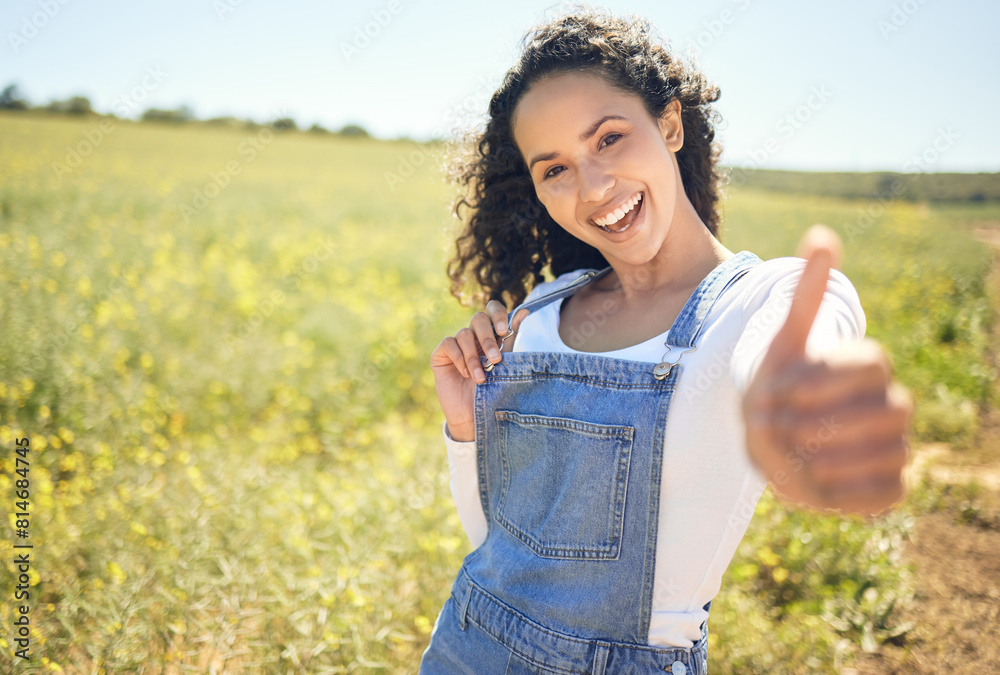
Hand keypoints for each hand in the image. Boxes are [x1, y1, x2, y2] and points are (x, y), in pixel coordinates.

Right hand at [430, 301, 528, 442]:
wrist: (473, 416)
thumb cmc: (492, 391)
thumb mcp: (505, 364)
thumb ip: (511, 338)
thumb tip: (525, 311)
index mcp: (491, 335)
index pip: (492, 310)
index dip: (497, 313)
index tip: (504, 330)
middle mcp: (473, 336)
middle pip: (478, 318)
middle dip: (488, 338)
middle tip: (495, 359)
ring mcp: (456, 344)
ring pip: (464, 334)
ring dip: (474, 357)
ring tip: (480, 378)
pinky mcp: (441, 354)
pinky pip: (449, 343)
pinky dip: (459, 358)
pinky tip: (465, 374)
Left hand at [742, 225, 912, 515]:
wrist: (769, 439)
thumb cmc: (778, 387)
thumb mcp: (781, 341)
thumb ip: (805, 294)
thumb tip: (822, 234)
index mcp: (870, 365)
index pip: (872, 362)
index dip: (822, 379)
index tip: (776, 389)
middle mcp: (892, 404)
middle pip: (892, 411)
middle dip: (825, 419)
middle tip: (776, 423)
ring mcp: (895, 446)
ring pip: (893, 451)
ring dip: (831, 454)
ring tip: (789, 450)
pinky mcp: (888, 486)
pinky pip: (886, 491)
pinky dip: (845, 490)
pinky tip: (811, 480)